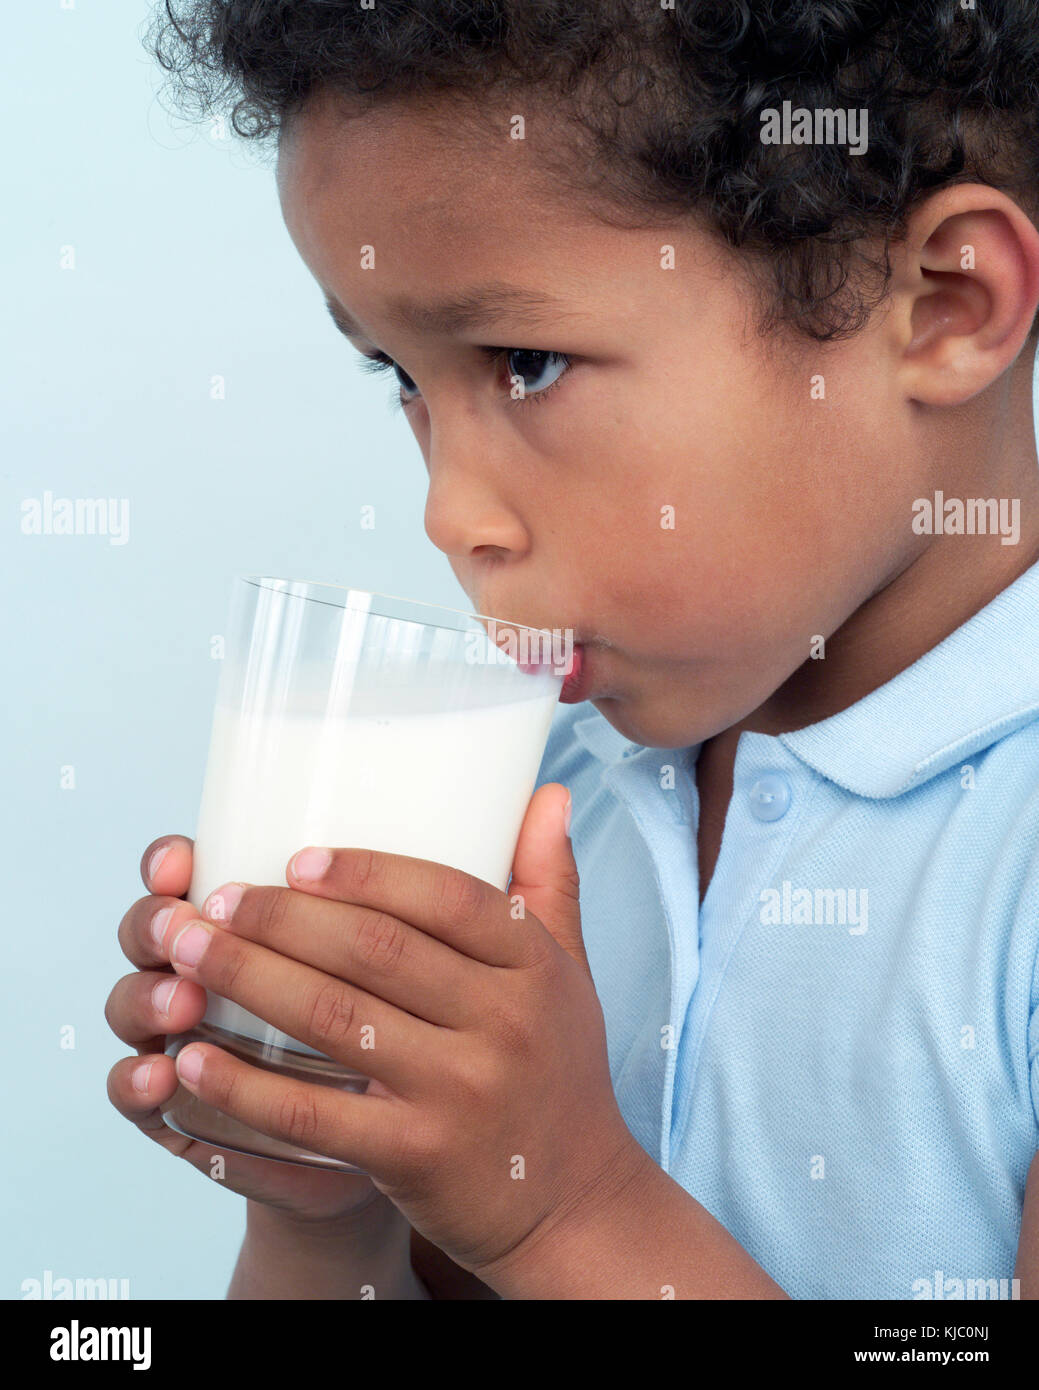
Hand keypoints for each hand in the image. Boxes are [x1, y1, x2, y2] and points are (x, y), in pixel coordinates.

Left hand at [159, 783, 646, 1282]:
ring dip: (247, 979)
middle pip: (374, 950)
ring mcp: (458, 1093)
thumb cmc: (558, 1071)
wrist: (574, 1202)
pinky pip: (313, 1115)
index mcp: (534, 967)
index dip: (367, 873)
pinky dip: (245, 1085)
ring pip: (333, 1019)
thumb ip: (550, 881)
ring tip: (187, 951)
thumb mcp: (569, 973)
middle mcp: (503, 1023)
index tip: (296, 859)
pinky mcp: (414, 1157)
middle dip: (280, 918)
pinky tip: (194, 1057)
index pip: (447, 897)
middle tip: (216, 901)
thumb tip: (547, 788)